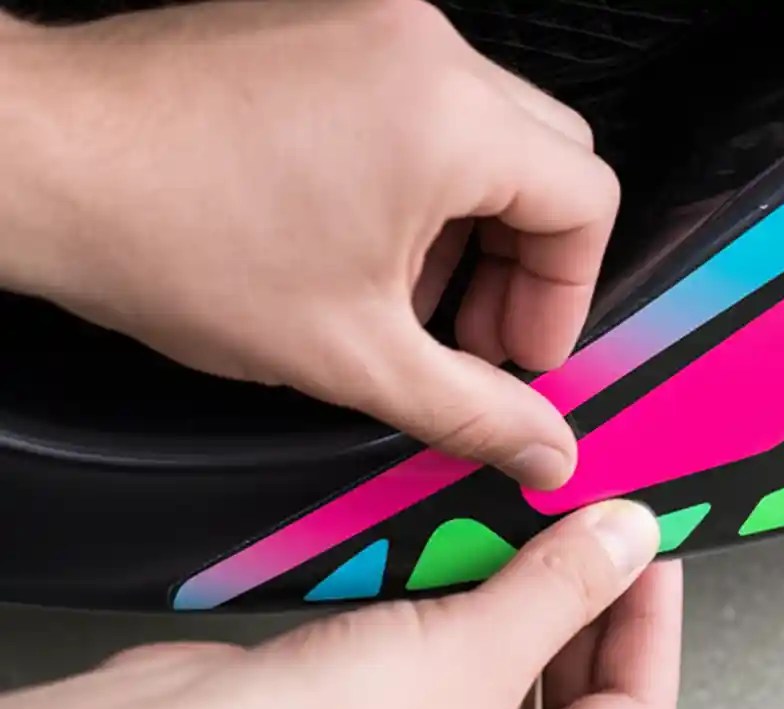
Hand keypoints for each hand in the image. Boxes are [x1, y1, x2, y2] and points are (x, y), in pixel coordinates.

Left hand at [0, 0, 618, 487]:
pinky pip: (422, 100)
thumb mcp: (349, 354)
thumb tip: (545, 451)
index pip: (588, 201)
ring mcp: (377, 23)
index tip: (513, 353)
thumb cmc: (169, 236)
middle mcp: (427, 48)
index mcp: (452, 116)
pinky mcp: (332, 23)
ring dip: (471, 222)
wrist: (38, 160)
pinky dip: (419, 176)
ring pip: (488, 130)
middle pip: (549, 160)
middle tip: (470, 332)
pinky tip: (356, 237)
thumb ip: (471, 411)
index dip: (563, 296)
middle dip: (525, 260)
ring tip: (399, 292)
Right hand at [0, 501, 679, 708]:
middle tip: (594, 518)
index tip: (653, 550)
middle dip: (585, 594)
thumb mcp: (465, 662)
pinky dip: (447, 578)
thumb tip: (623, 540)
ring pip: (503, 645)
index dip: (650, 624)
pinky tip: (453, 536)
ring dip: (514, 579)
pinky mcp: (368, 685)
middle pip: (571, 676)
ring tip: (529, 518)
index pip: (633, 706)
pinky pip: (436, 625)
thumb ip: (556, 595)